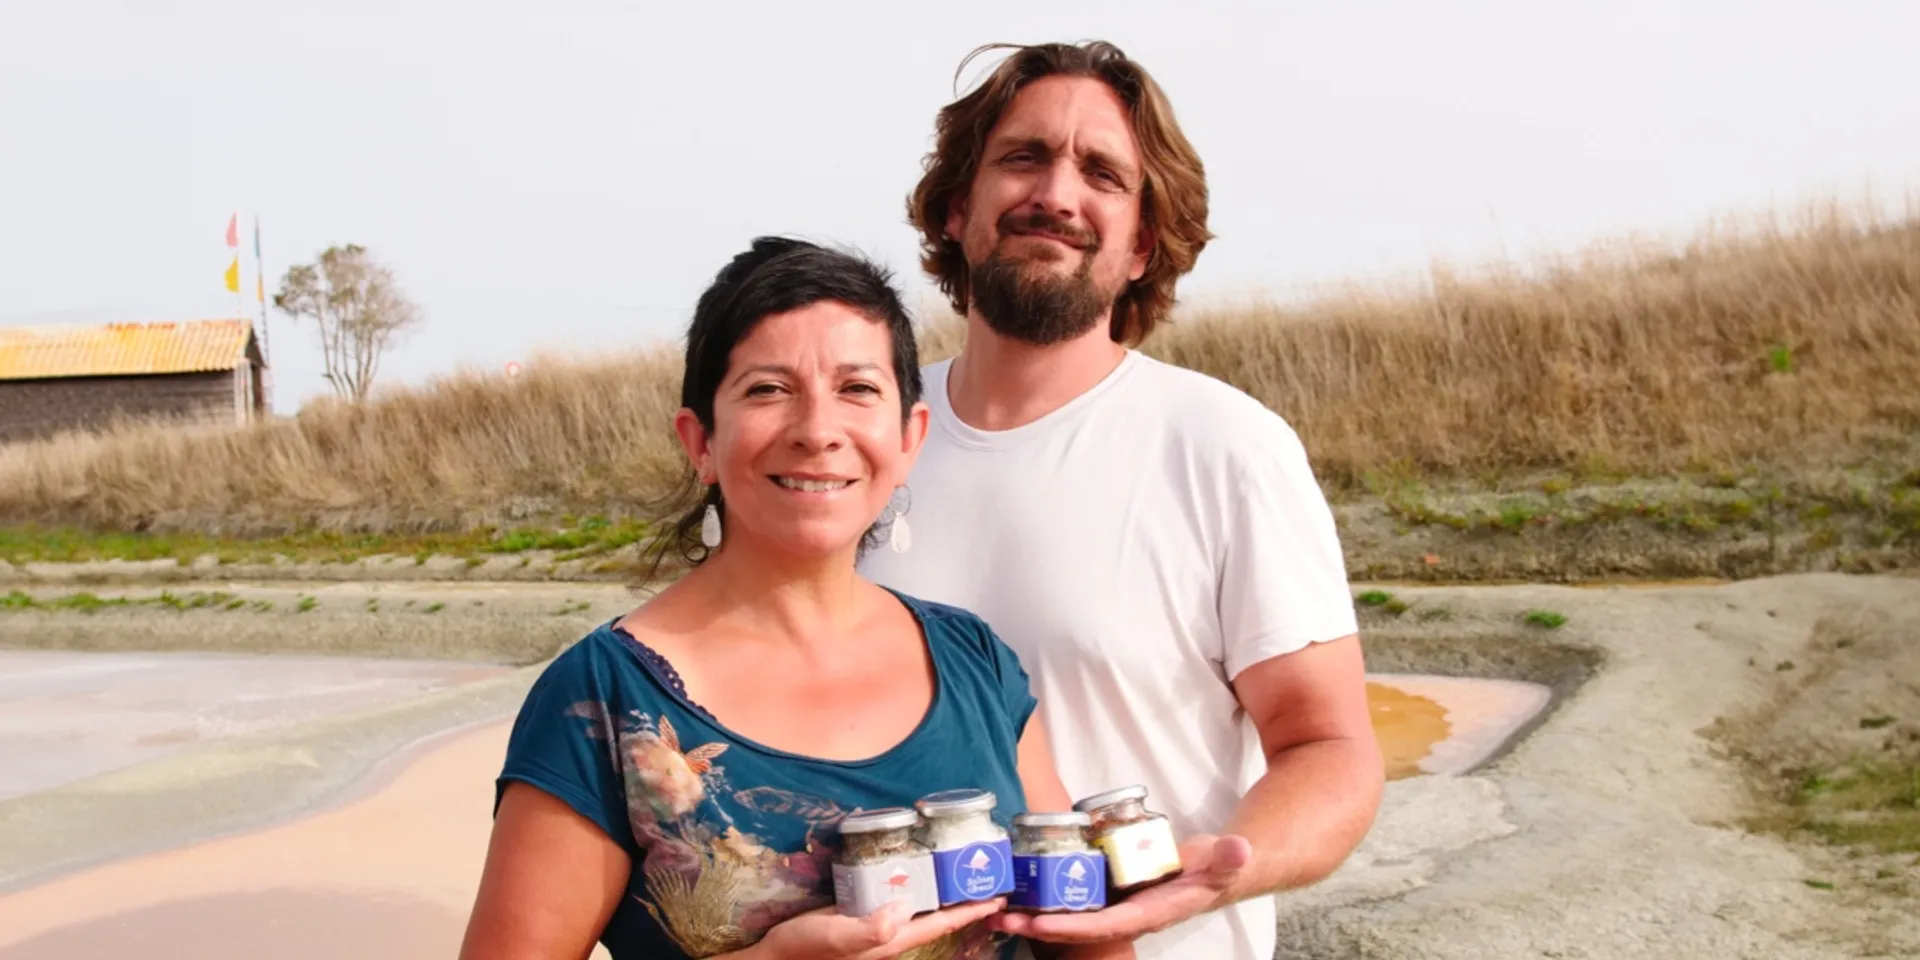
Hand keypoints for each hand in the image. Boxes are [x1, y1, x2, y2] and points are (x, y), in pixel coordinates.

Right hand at [746, 897, 1005, 959]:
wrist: (773, 956)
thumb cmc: (804, 948)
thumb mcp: (836, 936)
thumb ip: (871, 927)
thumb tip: (906, 907)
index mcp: (891, 939)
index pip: (939, 924)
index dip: (970, 911)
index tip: (998, 897)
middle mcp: (889, 933)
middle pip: (935, 915)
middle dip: (962, 898)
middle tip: (986, 875)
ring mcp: (875, 925)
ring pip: (918, 907)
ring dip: (941, 891)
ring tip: (961, 870)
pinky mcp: (859, 914)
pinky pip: (895, 898)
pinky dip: (912, 886)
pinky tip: (913, 871)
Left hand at [986, 834, 1251, 943]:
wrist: (1218, 871)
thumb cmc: (1219, 868)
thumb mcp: (1226, 861)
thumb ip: (1229, 857)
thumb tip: (1239, 849)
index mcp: (1149, 913)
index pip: (1104, 925)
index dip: (1070, 926)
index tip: (1038, 923)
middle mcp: (1127, 914)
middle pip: (1075, 926)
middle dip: (1036, 924)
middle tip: (998, 915)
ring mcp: (1116, 903)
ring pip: (1068, 913)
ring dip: (1031, 912)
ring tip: (993, 905)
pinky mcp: (1109, 890)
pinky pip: (1073, 897)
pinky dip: (1045, 895)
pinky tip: (1016, 886)